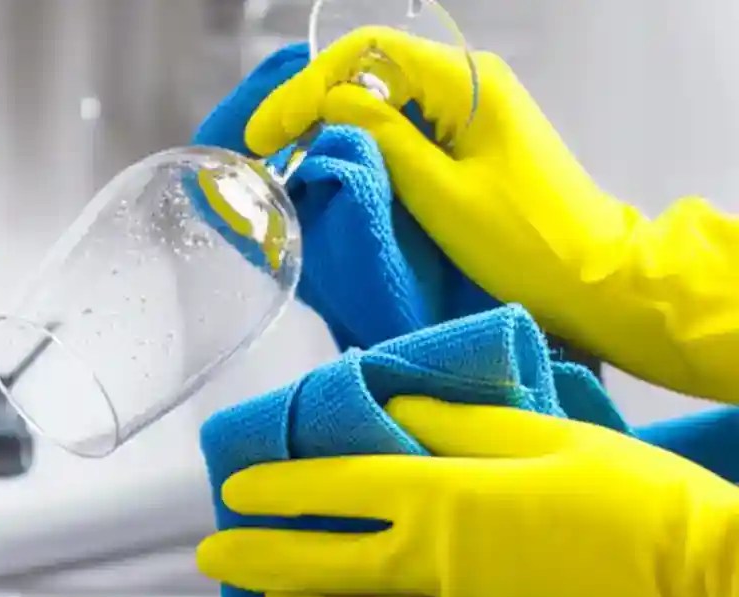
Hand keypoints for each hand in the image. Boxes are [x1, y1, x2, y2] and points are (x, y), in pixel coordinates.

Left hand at [197, 396, 738, 596]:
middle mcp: (431, 555)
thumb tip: (393, 407)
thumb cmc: (630, 496)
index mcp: (444, 492)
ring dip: (292, 596)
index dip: (279, 487)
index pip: (337, 484)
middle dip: (257, 553)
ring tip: (259, 590)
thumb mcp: (545, 436)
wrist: (702, 580)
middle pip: (319, 555)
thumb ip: (458, 423)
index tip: (234, 489)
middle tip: (210, 554)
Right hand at [245, 29, 738, 402]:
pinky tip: (333, 165)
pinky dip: (364, 141)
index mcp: (467, 82)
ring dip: (333, 123)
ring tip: (288, 158)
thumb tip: (329, 106)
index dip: (306, 89)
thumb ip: (382, 139)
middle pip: (373, 70)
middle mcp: (470, 81)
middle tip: (265, 147)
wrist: (593, 279)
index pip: (367, 55)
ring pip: (385, 98)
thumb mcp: (439, 192)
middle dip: (311, 103)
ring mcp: (473, 109)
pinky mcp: (472, 139)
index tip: (265, 137)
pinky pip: (407, 124)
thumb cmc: (523, 241)